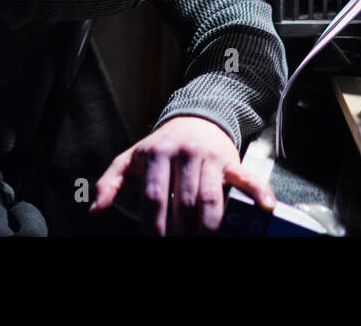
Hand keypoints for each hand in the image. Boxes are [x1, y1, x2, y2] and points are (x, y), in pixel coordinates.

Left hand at [89, 116, 274, 235]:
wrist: (197, 116)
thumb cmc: (160, 145)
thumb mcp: (131, 158)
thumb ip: (110, 181)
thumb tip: (95, 209)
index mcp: (157, 154)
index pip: (155, 197)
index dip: (154, 226)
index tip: (154, 243)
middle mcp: (184, 153)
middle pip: (182, 203)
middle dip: (179, 232)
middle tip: (178, 245)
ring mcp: (210, 157)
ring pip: (209, 199)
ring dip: (207, 228)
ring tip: (202, 242)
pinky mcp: (232, 160)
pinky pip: (247, 178)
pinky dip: (258, 192)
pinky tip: (266, 208)